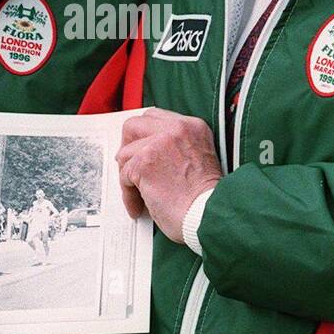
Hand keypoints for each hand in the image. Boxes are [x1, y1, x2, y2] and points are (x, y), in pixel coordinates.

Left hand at [116, 107, 222, 242]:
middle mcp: (176, 129)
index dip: (144, 136)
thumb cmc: (206, 199)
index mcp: (193, 127)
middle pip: (134, 125)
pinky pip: (124, 175)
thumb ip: (177, 148)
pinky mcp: (144, 163)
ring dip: (128, 176)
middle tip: (129, 165)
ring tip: (138, 194)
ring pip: (125, 153)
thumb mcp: (199, 159)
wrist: (209, 215)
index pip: (156, 118)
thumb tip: (152, 152)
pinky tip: (138, 206)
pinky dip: (128, 194)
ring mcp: (158, 144)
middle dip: (127, 146)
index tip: (140, 149)